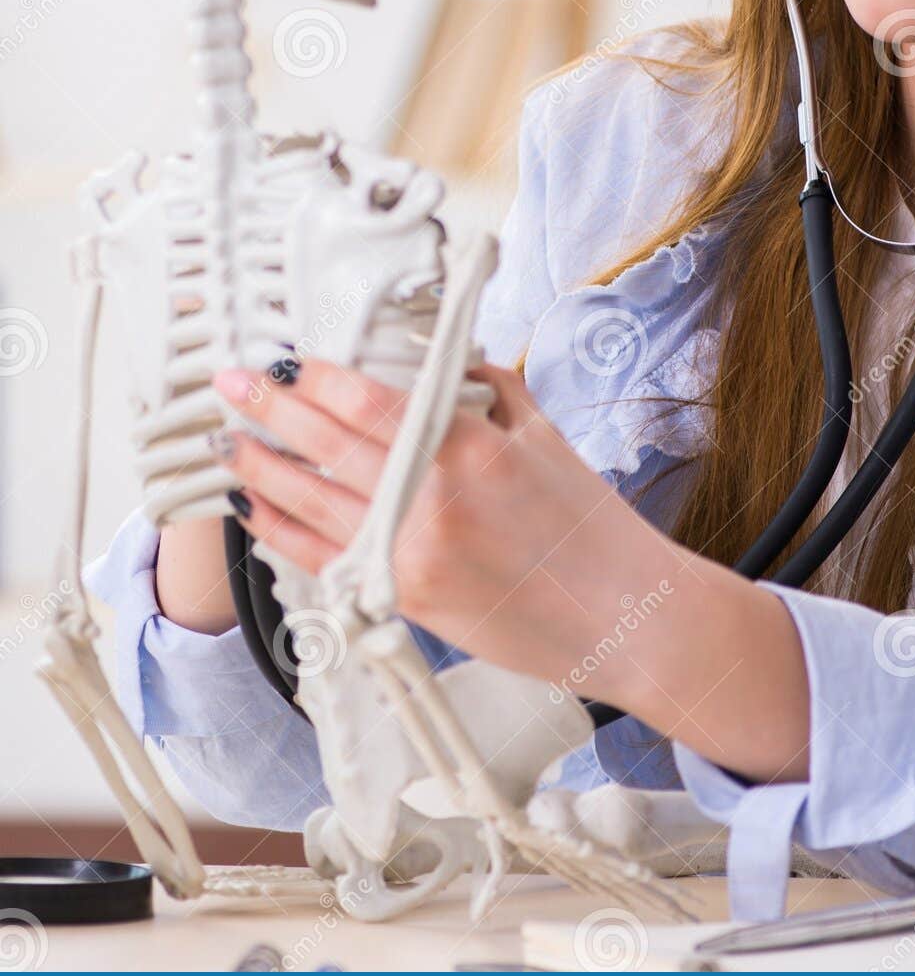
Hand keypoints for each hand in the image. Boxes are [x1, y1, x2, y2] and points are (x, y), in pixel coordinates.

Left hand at [208, 358, 680, 699]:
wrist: (624, 616)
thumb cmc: (592, 528)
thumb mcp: (548, 438)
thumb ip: (494, 392)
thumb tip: (450, 362)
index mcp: (472, 448)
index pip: (372, 401)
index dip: (319, 378)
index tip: (289, 360)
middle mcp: (432, 498)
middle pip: (328, 442)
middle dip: (271, 409)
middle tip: (231, 382)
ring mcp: (412, 553)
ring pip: (314, 500)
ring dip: (262, 468)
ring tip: (228, 443)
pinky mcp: (406, 599)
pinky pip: (325, 556)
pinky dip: (282, 530)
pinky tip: (256, 508)